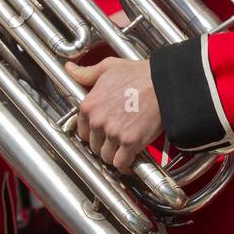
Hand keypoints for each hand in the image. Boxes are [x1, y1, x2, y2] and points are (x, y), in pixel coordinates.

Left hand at [68, 57, 161, 172]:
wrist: (163, 83)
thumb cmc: (138, 74)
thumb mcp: (108, 67)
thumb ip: (86, 73)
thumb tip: (70, 69)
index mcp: (89, 105)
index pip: (82, 131)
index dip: (93, 134)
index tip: (100, 135)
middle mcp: (98, 121)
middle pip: (94, 146)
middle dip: (104, 145)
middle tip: (114, 142)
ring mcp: (113, 133)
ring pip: (106, 156)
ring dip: (114, 156)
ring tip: (122, 151)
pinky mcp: (130, 142)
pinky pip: (121, 163)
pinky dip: (125, 165)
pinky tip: (130, 161)